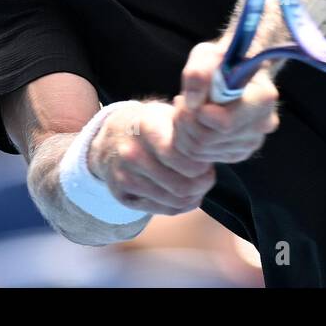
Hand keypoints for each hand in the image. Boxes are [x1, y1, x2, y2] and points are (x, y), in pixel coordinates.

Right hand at [88, 101, 216, 215]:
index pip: (180, 156)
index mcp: (146, 127)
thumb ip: (191, 130)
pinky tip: (184, 194)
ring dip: (194, 197)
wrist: (112, 138)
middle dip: (203, 183)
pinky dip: (180, 206)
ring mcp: (124, 175)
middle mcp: (131, 152)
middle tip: (208, 175)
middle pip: (181, 185)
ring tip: (198, 184)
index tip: (208, 161)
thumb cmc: (151, 126)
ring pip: (174, 201)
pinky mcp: (122, 194)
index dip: (201, 164)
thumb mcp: (168, 115)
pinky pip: (162, 210)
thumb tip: (213, 146)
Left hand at [173, 38, 280, 163]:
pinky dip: (188, 140)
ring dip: (183, 129)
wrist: (238, 71)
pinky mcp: (238, 153)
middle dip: (184, 120)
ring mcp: (252, 142)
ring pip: (200, 151)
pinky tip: (193, 120)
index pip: (224, 123)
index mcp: (263, 98)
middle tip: (180, 101)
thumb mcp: (207, 54)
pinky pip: (202, 158)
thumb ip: (199, 72)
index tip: (187, 96)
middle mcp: (263, 125)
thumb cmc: (223, 60)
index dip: (197, 113)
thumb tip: (192, 102)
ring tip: (185, 108)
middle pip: (207, 139)